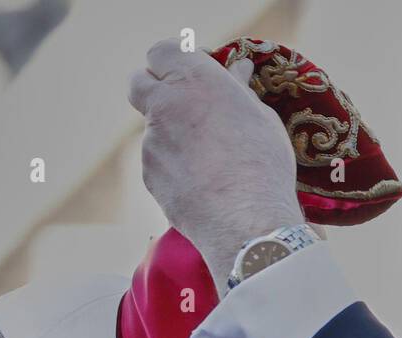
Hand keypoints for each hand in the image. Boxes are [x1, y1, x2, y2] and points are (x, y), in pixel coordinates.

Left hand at [128, 38, 304, 288]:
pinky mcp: (148, 174)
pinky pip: (157, 160)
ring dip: (171, 132)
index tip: (195, 72)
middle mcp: (165, 104)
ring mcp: (152, 141)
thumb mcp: (261, 119)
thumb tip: (237, 70)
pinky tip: (201, 181)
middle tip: (184, 103)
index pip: (161, 52)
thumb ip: (238, 91)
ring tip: (208, 157)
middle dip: (155, 87)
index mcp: (194, 79)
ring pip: (152, 127)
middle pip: (138, 82)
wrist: (246, 221)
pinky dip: (173, 165)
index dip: (175, 61)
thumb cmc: (263, 166)